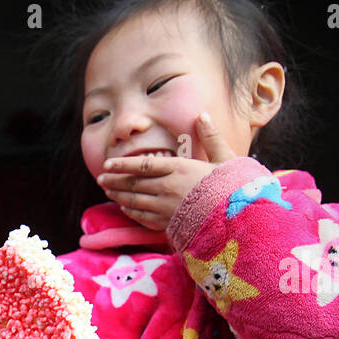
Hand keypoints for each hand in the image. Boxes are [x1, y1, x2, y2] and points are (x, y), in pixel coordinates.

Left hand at [97, 113, 238, 231]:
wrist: (237, 218)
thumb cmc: (233, 187)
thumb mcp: (225, 158)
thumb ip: (211, 137)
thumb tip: (203, 114)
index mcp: (179, 169)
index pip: (143, 165)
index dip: (123, 165)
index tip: (107, 164)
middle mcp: (167, 188)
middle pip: (134, 183)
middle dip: (115, 180)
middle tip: (101, 178)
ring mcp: (166, 207)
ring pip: (134, 200)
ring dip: (119, 195)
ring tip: (108, 190)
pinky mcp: (168, 224)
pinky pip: (143, 217)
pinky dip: (131, 211)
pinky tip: (124, 207)